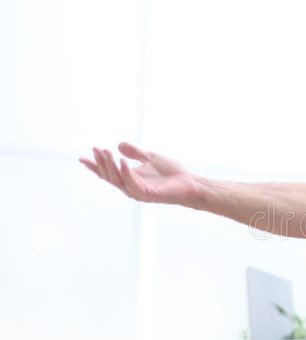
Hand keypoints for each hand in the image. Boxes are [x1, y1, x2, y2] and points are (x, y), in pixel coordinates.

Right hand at [79, 142, 199, 205]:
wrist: (189, 183)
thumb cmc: (172, 173)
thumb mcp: (150, 158)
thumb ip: (135, 153)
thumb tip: (119, 145)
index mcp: (130, 179)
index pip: (108, 173)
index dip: (95, 166)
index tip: (82, 157)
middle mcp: (131, 187)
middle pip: (110, 176)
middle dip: (101, 162)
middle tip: (96, 148)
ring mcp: (138, 192)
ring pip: (118, 179)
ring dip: (110, 165)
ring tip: (105, 151)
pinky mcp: (147, 194)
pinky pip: (132, 182)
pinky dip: (126, 171)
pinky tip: (122, 160)